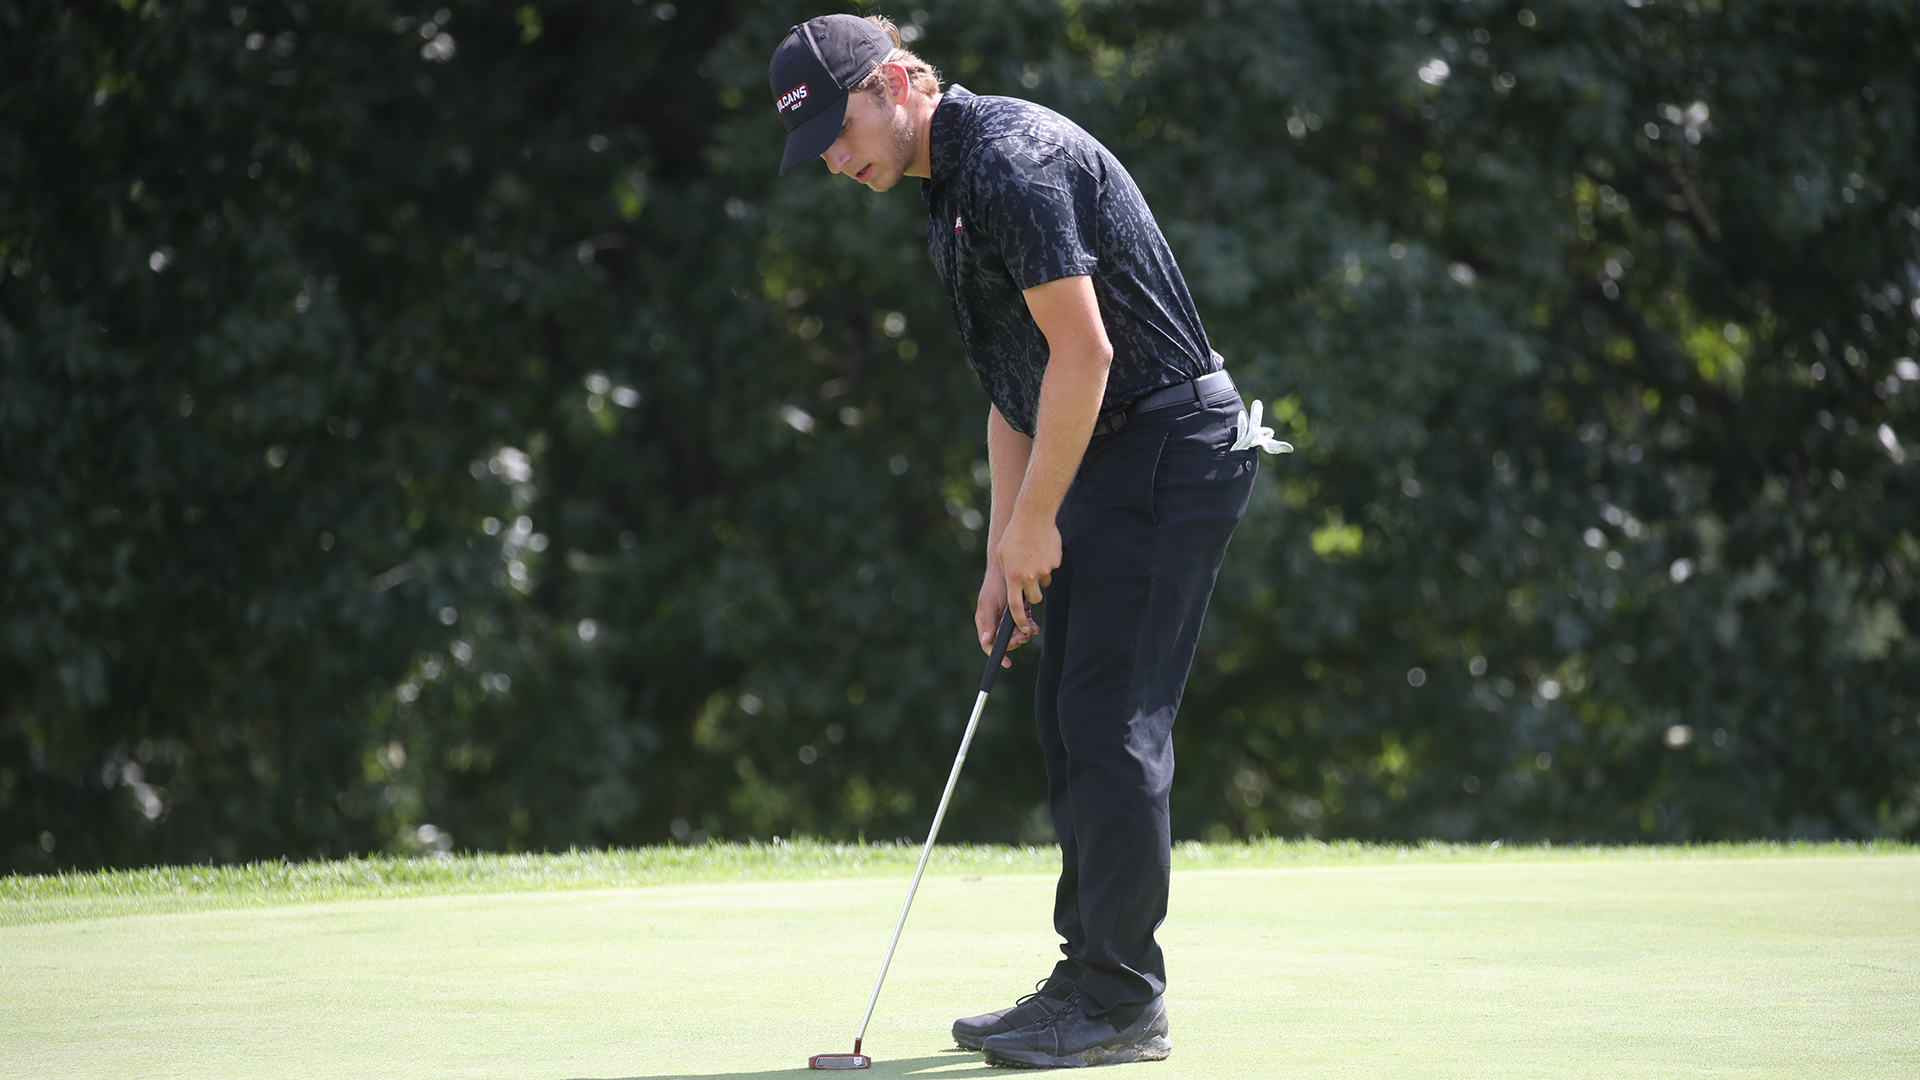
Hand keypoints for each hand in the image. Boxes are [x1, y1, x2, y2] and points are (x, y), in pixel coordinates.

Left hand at [995, 508, 1058, 637]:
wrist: (1033, 516)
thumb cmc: (1014, 536)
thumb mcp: (1003, 556)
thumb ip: (1008, 575)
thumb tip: (1016, 591)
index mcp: (1013, 577)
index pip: (1016, 607)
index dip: (1019, 621)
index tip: (1023, 629)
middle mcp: (1029, 576)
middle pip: (1035, 598)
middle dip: (1033, 593)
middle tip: (1028, 579)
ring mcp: (1044, 570)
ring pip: (1044, 583)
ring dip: (1040, 577)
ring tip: (1033, 558)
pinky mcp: (1055, 562)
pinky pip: (1052, 570)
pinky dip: (1048, 564)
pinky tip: (1042, 550)